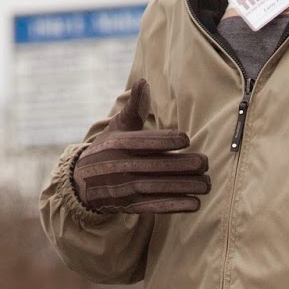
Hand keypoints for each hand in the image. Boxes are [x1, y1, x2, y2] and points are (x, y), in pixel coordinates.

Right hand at [72, 80, 210, 212]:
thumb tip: (143, 81)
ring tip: (206, 184)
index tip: (187, 139)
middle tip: (205, 163)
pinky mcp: (129, 206)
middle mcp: (120, 166)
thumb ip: (135, 107)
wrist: (82, 183)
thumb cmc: (108, 149)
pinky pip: (155, 206)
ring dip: (185, 186)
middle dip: (184, 165)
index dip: (167, 140)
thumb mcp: (118, 127)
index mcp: (118, 143)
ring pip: (158, 187)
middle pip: (156, 165)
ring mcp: (124, 188)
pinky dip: (175, 206)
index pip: (145, 141)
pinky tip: (195, 203)